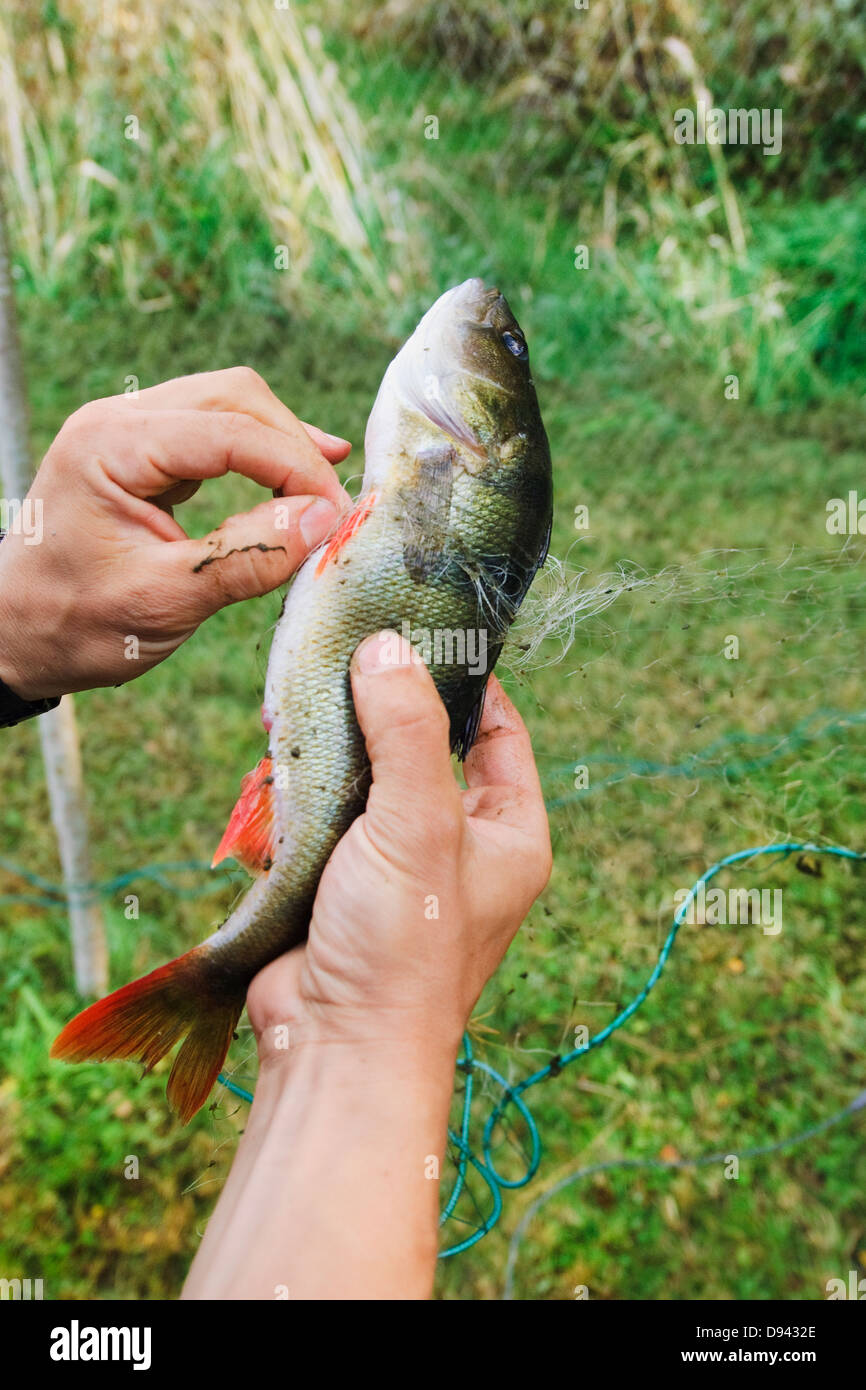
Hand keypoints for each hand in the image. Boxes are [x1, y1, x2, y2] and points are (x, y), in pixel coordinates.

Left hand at [0, 367, 350, 699]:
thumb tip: (325, 519)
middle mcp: (118, 421)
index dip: (296, 467)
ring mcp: (129, 430)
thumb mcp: (165, 600)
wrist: (16, 633)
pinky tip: (292, 482)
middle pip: (234, 398)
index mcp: (111, 446)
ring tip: (325, 491)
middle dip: (294, 447)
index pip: (229, 432)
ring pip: (229, 406)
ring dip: (281, 445)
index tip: (338, 515)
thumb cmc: (76, 624)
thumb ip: (246, 557)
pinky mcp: (143, 451)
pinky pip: (214, 431)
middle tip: (335, 508)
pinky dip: (258, 455)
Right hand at [248, 634, 552, 1068]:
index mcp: (508, 833)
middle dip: (377, 712)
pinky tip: (275, 771)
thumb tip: (389, 648)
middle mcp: (458, 846)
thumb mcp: (418, 824)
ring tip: (295, 713)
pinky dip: (297, 793)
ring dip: (329, 751)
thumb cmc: (402, 944)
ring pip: (363, 777)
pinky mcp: (339, 880)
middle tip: (340, 664)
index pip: (499, 732)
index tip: (423, 631)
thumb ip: (407, 731)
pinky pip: (320, 814)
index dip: (466, 680)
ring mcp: (396, 864)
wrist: (334, 1045)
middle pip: (422, 747)